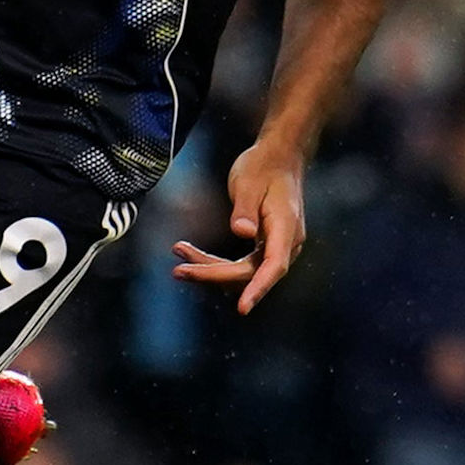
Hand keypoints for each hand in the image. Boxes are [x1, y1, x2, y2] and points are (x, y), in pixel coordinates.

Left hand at [172, 140, 307, 310]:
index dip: (258, 289)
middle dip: (213, 274)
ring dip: (210, 268)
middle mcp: (286, 243)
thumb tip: (242, 232)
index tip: (242, 308)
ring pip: (243, 271)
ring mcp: (276, 246)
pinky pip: (241, 263)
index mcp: (286, 228)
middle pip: (250, 272)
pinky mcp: (264, 246)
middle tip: (179, 269)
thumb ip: (245, 208)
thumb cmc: (265, 166)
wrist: (279, 156)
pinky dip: (216, 262)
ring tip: (179, 254)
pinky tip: (192, 254)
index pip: (274, 266)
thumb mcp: (249, 181)